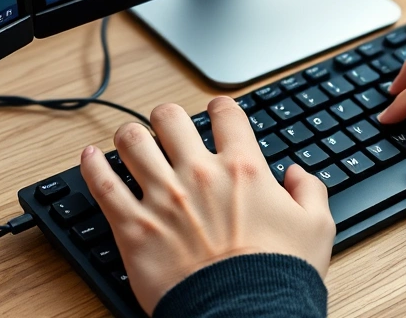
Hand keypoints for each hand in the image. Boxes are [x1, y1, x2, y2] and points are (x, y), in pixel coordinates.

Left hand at [80, 98, 335, 314]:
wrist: (245, 314)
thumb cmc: (278, 275)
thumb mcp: (316, 227)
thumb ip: (309, 191)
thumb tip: (297, 174)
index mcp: (243, 169)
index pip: (226, 115)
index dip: (220, 108)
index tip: (216, 112)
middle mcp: (199, 175)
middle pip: (170, 119)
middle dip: (167, 118)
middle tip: (167, 126)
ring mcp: (162, 198)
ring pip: (132, 142)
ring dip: (130, 136)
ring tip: (130, 139)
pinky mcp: (133, 228)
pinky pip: (102, 185)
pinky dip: (92, 166)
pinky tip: (89, 156)